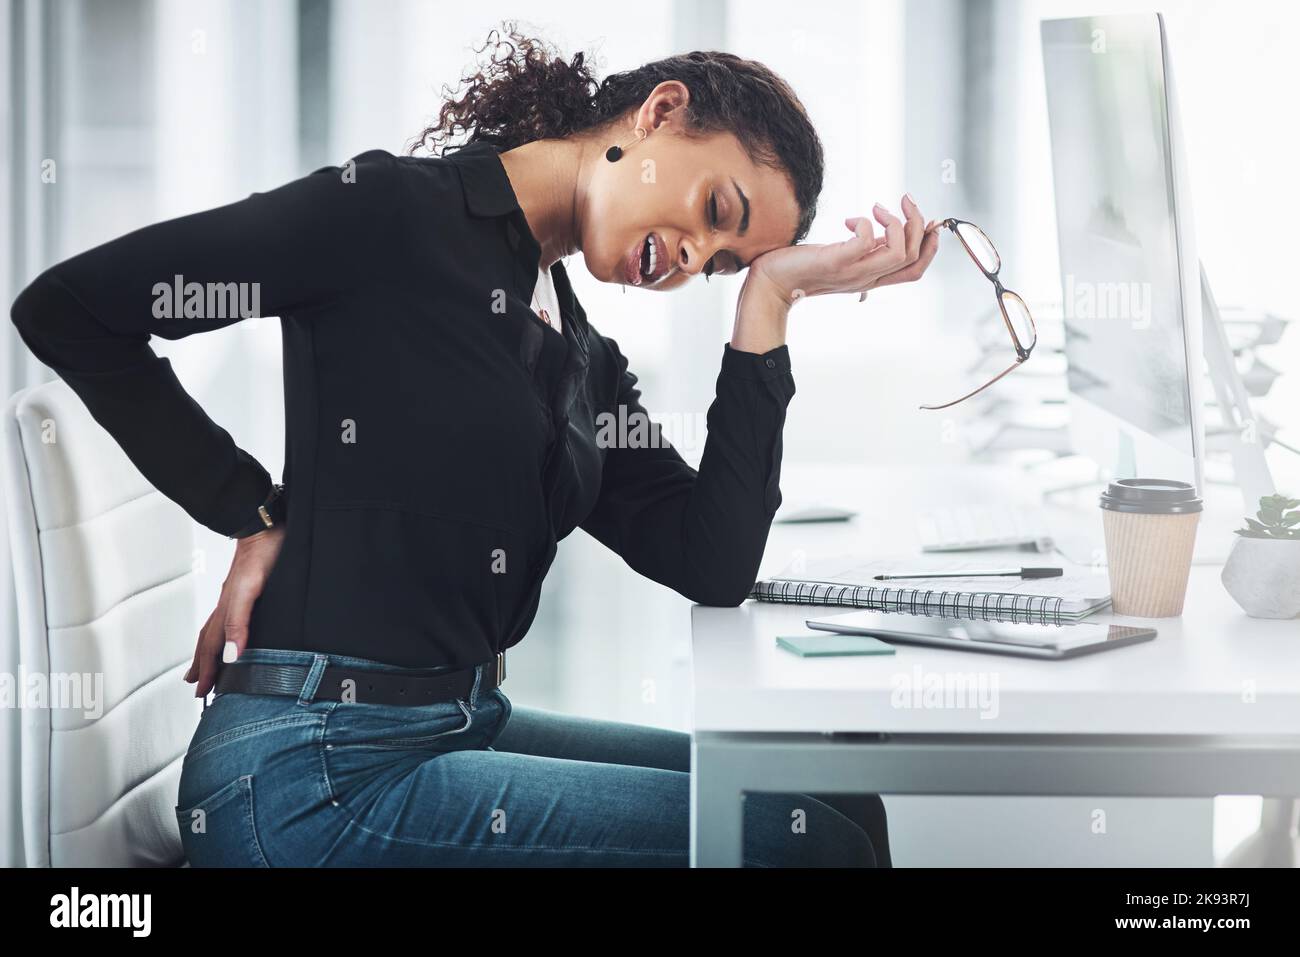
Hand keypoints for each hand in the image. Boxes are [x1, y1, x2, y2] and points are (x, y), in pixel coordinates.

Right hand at [184, 526, 285, 697]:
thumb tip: (231, 655)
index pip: (211, 647)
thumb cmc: (263, 554)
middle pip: (209, 640)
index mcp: (227, 609)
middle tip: (197, 685)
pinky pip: (227, 615)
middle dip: (202, 664)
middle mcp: (227, 604)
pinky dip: (222, 630)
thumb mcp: (249, 591)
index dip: (207, 670)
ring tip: (205, 663)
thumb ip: (239, 622)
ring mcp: (234, 595)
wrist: (267, 525)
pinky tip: (229, 628)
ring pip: (216, 628)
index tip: (201, 692)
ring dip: (208, 648)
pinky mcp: (245, 586)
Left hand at [746, 194, 939, 304]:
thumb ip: (866, 248)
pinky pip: (865, 242)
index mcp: (871, 279)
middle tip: (905, 200)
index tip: (928, 219)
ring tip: (877, 208)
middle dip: (918, 223)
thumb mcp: (842, 258)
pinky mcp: (836, 263)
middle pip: (913, 257)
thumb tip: (886, 229)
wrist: (769, 284)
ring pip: (898, 252)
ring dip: (895, 222)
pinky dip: (864, 223)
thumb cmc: (801, 268)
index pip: (915, 270)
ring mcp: (852, 273)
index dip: (930, 246)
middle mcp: (866, 279)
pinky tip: (848, 220)